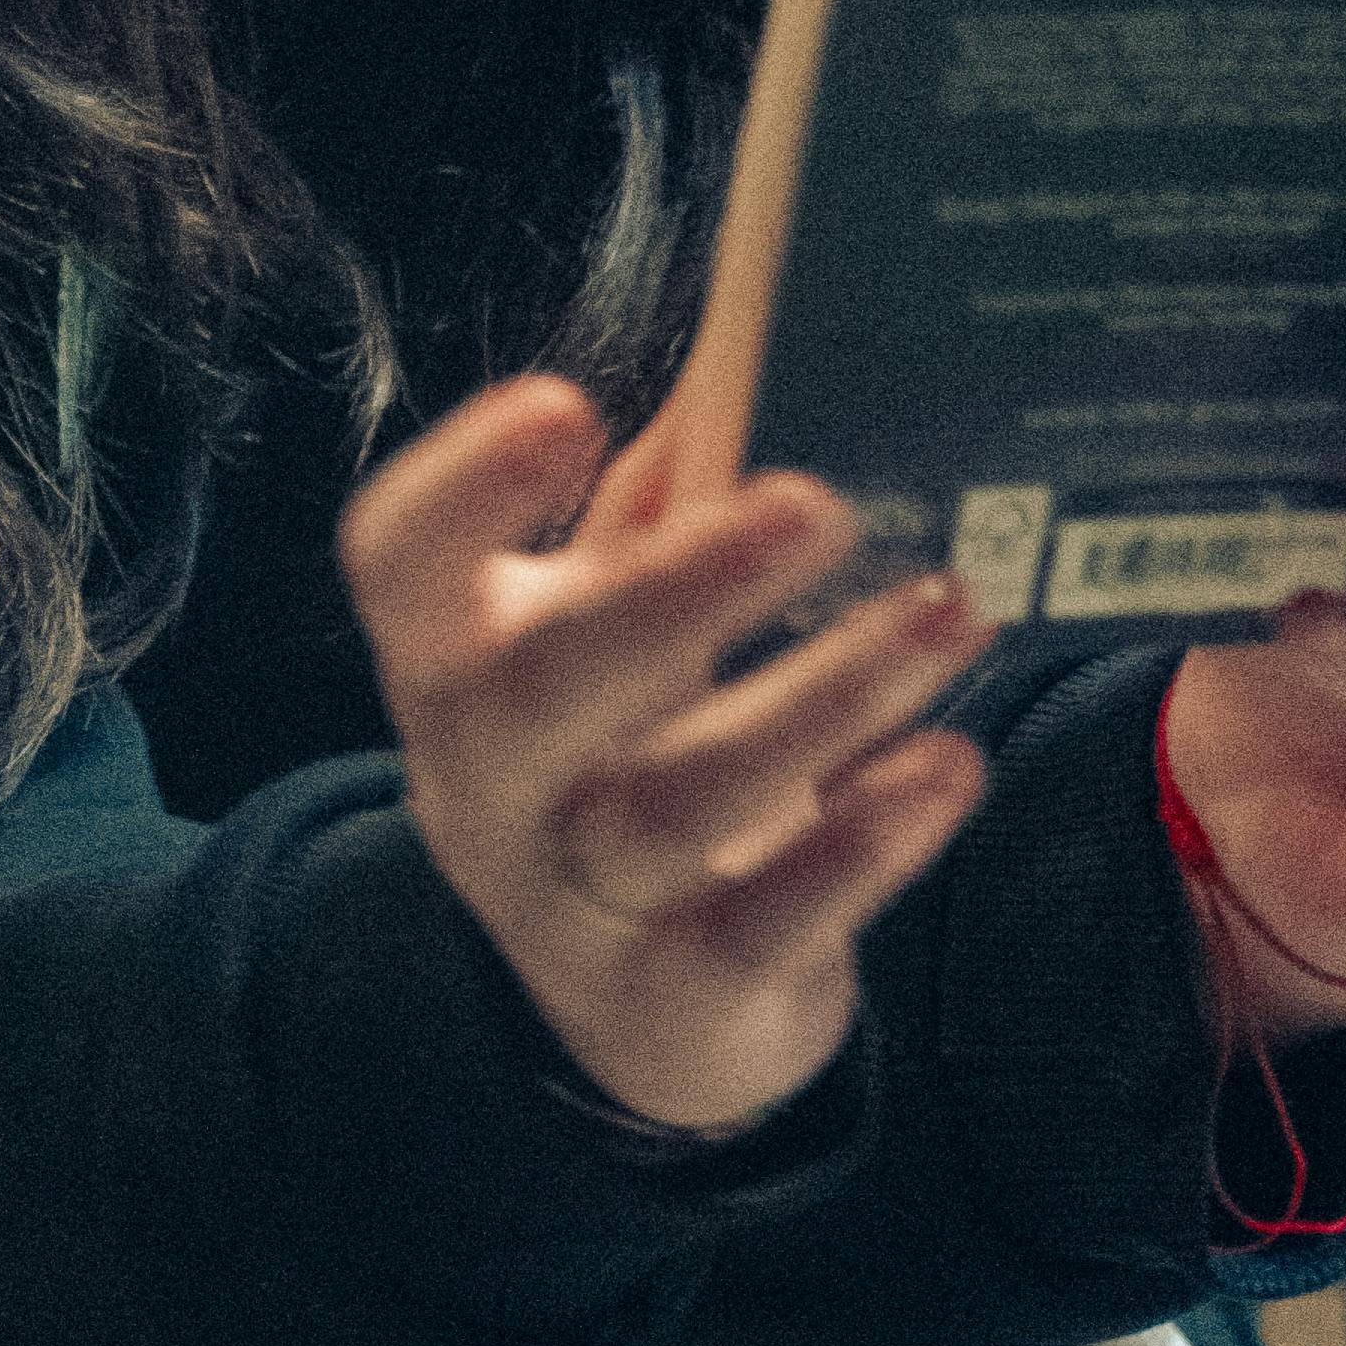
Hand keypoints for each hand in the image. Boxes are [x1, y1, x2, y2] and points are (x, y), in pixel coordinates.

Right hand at [338, 376, 992, 1135]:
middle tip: (819, 505)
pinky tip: (946, 768)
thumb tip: (758, 339)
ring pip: (668, 808)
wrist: (650, 1007)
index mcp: (451, 664)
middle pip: (532, 693)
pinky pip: (760, 927)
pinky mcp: (676, 1001)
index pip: (398, 566)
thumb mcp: (617, 631)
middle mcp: (486, 789)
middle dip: (674, 592)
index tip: (566, 409)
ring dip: (820, 701)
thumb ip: (666, 505)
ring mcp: (570, 908)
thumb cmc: (636, 754)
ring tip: (948, 615)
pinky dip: (861, 845)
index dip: (462, 487)